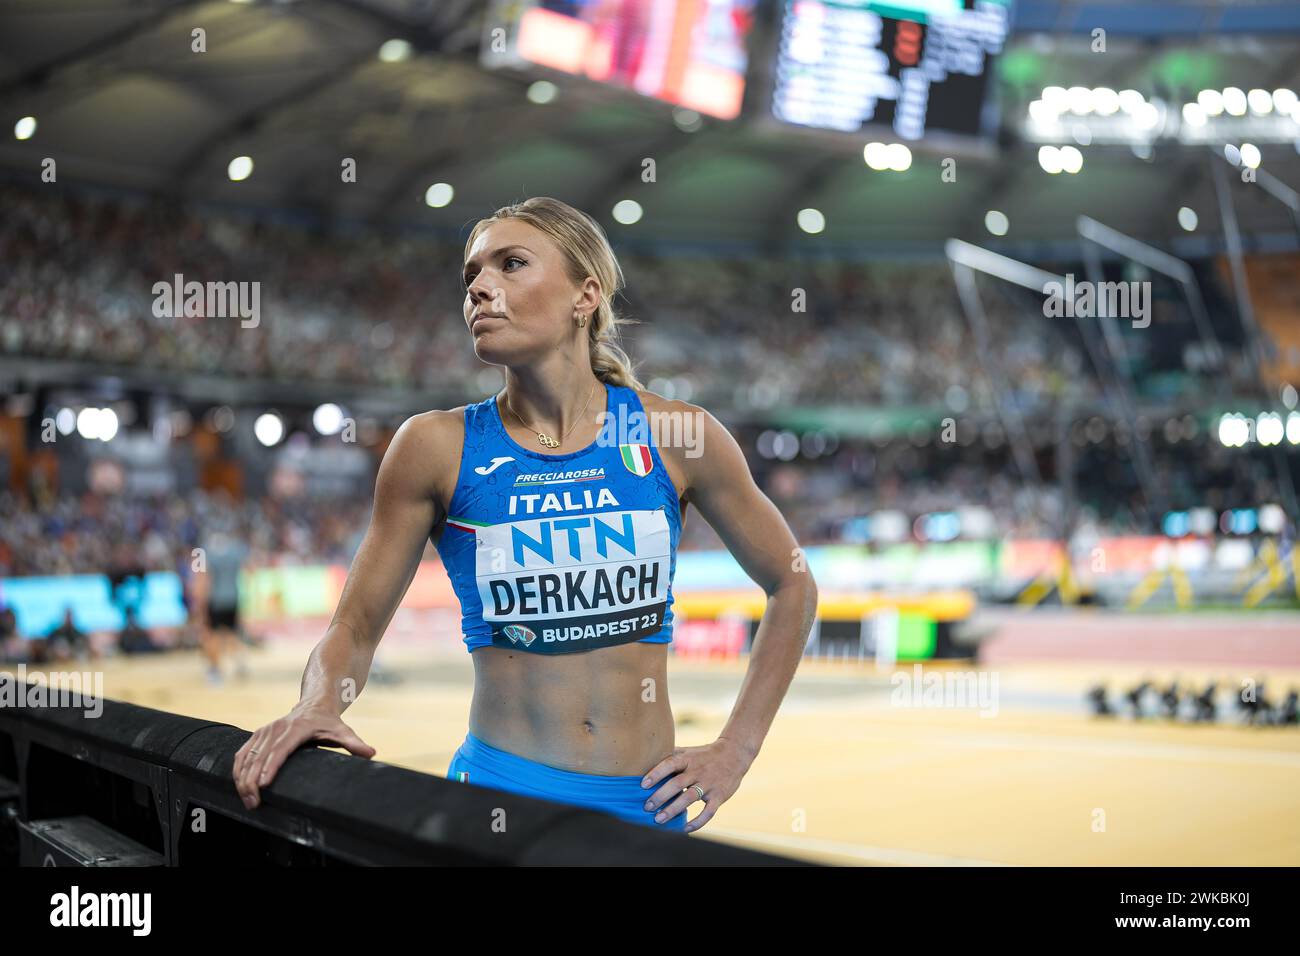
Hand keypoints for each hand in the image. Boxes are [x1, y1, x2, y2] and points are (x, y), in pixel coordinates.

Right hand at [232, 704, 375, 809]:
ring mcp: (265, 731)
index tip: (263, 785)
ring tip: (247, 800)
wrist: (315, 704)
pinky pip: (243, 753)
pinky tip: (237, 785)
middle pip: (260, 756)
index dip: (270, 767)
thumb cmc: (329, 722)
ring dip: (242, 779)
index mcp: (296, 728)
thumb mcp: (343, 731)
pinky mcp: (258, 735)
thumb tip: (371, 753)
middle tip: (253, 802)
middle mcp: (277, 728)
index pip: (280, 749)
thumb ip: (355, 744)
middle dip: (252, 781)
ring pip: (248, 756)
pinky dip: (237, 770)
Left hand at [640, 736, 752, 832]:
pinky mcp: (719, 796)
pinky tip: (685, 829)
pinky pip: (708, 812)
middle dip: (660, 796)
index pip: (669, 764)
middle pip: (677, 783)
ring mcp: (709, 784)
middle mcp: (698, 770)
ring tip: (658, 819)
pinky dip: (697, 822)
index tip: (642, 785)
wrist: (734, 754)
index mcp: (688, 759)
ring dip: (673, 810)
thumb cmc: (704, 754)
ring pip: (689, 798)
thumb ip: (671, 756)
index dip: (656, 774)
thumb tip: (647, 759)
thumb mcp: (688, 751)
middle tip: (647, 807)